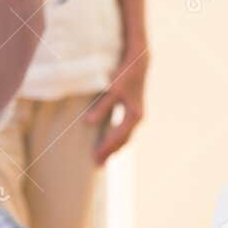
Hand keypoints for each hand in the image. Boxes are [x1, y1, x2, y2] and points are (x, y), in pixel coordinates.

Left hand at [86, 44, 149, 163]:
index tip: (94, 158)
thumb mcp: (113, 90)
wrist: (139, 63)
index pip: (117, 137)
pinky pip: (125, 130)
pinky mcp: (133, 112)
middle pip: (123, 141)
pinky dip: (117, 138)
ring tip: (102, 157)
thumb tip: (88, 124)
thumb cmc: (125, 75)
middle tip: (97, 164)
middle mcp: (137, 118)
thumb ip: (102, 106)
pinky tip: (109, 141)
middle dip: (110, 152)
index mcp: (134, 115)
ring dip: (114, 148)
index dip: (105, 148)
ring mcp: (137, 115)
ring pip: (125, 137)